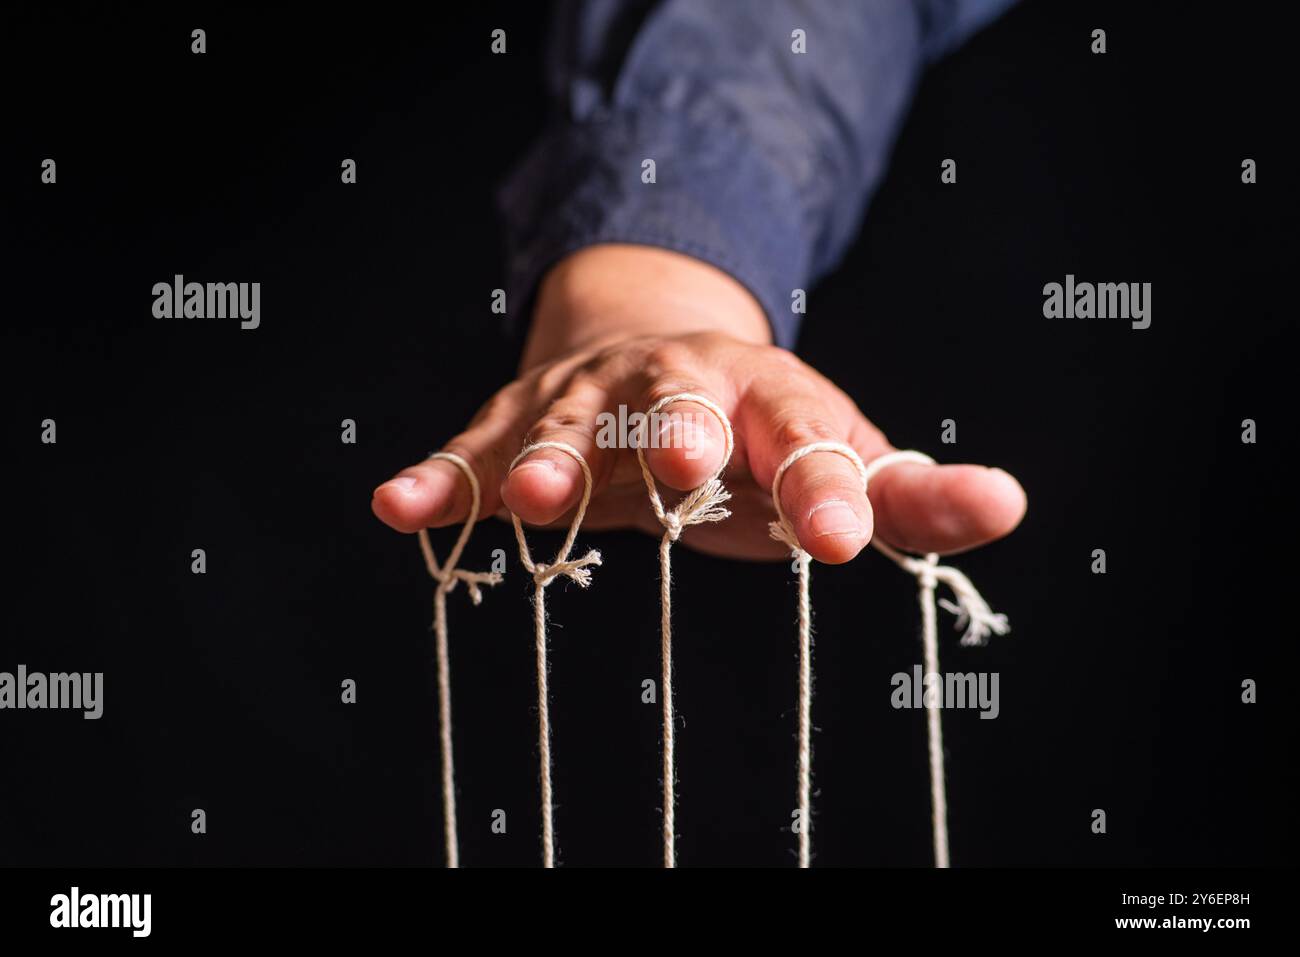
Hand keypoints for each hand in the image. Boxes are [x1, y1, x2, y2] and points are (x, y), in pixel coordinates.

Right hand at [372, 245, 1025, 561]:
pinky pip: (471, 452)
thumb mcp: (833, 454)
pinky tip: (397, 508)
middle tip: (689, 471)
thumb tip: (1008, 504)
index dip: (823, 485)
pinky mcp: (518, 424)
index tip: (841, 540)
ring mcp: (590, 402)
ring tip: (534, 499)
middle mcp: (677, 387)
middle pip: (679, 404)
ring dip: (550, 459)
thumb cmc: (755, 430)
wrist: (653, 349)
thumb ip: (906, 494)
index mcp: (768, 395)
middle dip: (682, 434)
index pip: (804, 437)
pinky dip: (436, 480)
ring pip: (566, 424)